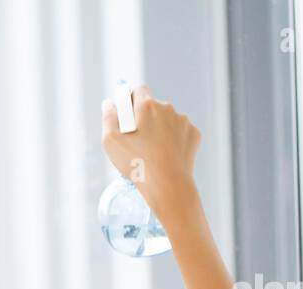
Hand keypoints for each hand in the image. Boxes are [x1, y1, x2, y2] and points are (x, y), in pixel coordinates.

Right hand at [101, 85, 201, 222]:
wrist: (168, 184)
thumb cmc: (137, 163)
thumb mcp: (111, 142)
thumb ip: (108, 118)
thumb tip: (109, 104)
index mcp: (147, 105)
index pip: (138, 90)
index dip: (131, 101)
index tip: (127, 115)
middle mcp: (168, 108)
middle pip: (153, 106)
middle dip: (145, 118)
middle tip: (138, 140)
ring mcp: (183, 121)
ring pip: (168, 120)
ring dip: (160, 129)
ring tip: (153, 151)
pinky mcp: (194, 134)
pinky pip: (181, 132)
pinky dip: (174, 140)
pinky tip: (167, 155)